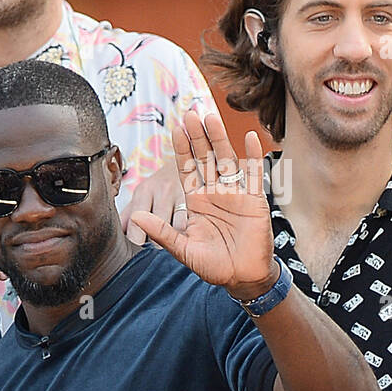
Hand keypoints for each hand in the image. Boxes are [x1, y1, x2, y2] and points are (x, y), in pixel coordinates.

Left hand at [129, 112, 277, 296]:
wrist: (243, 277)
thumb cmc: (213, 265)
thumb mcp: (184, 249)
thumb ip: (162, 232)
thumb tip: (137, 219)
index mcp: (196, 202)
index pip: (187, 169)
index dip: (182, 150)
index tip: (175, 130)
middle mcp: (215, 192)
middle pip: (205, 158)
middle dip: (198, 137)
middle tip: (191, 114)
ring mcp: (235, 193)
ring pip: (226, 160)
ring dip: (220, 139)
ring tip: (212, 118)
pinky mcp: (254, 199)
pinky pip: (254, 173)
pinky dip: (253, 155)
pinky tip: (250, 137)